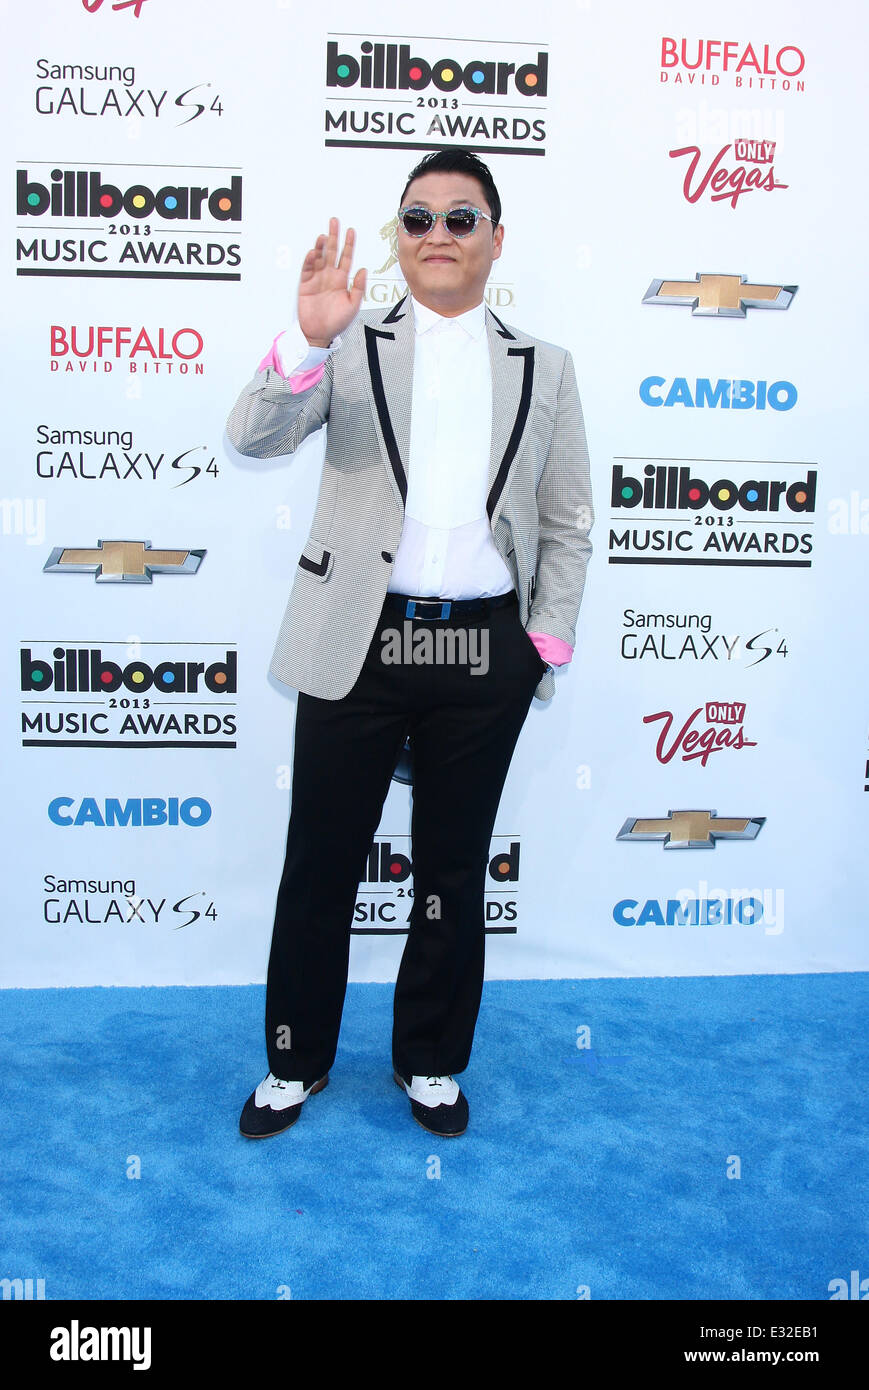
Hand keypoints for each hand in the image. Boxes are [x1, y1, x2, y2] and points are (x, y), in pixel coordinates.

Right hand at [298, 218, 366, 346]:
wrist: (319, 334)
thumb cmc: (337, 322)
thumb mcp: (353, 306)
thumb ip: (358, 288)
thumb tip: (363, 270)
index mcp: (342, 280)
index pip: (346, 258)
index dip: (349, 244)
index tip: (351, 231)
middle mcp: (330, 276)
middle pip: (332, 252)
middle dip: (333, 237)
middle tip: (334, 221)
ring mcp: (317, 279)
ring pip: (319, 258)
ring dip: (321, 246)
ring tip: (323, 236)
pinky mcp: (305, 284)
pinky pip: (307, 269)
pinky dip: (310, 260)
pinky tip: (313, 252)